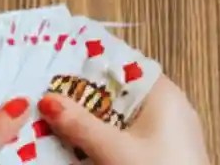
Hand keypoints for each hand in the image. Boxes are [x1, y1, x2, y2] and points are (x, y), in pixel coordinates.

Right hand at [36, 76, 208, 163]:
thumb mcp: (114, 152)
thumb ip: (80, 125)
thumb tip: (49, 101)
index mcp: (164, 94)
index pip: (121, 65)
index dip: (89, 66)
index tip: (56, 70)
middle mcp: (170, 108)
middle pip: (118, 94)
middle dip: (84, 100)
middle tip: (49, 101)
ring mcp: (170, 133)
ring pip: (122, 118)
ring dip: (93, 123)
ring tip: (59, 125)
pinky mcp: (166, 155)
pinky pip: (131, 138)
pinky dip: (108, 140)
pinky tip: (85, 150)